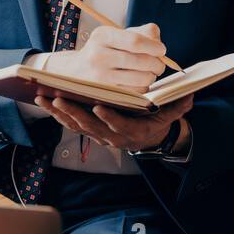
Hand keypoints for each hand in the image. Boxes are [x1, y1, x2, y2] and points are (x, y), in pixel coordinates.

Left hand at [34, 93, 192, 151]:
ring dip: (59, 112)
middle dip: (73, 113)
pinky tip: (44, 101)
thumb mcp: (170, 115)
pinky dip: (56, 113)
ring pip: (76, 125)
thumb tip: (189, 94)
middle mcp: (112, 136)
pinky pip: (70, 124)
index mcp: (132, 132)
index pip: (119, 125)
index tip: (98, 106)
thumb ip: (177, 106)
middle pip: (90, 126)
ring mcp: (99, 135)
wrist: (148, 139)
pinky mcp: (89, 130)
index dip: (108, 118)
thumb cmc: (157, 121)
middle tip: (59, 99)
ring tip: (44, 98)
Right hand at [41, 22, 167, 89]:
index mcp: (102, 36)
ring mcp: (100, 77)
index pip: (135, 41)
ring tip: (148, 72)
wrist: (76, 71)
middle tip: (159, 65)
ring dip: (152, 76)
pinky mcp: (106, 93)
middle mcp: (98, 56)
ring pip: (142, 78)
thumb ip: (142, 33)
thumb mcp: (117, 34)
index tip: (162, 50)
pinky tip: (138, 82)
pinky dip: (143, 87)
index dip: (154, 46)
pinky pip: (137, 91)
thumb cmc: (105, 50)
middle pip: (142, 61)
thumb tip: (159, 44)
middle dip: (158, 64)